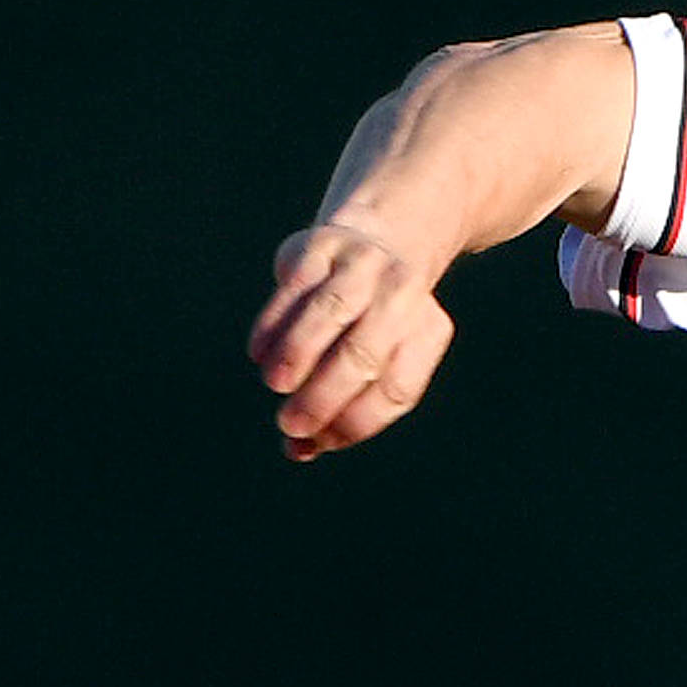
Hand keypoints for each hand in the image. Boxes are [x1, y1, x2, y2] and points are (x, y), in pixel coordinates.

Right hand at [249, 224, 455, 460]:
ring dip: (298, 354)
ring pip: (329, 314)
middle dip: (324, 396)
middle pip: (364, 355)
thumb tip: (298, 452)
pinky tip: (259, 354)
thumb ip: (341, 408)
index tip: (322, 440)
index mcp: (428, 331)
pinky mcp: (324, 244)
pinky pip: (295, 287)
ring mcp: (364, 265)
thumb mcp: (375, 361)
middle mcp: (402, 295)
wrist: (385, 234)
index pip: (397, 390)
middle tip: (290, 424)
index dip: (358, 422)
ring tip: (276, 385)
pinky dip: (274, 323)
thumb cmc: (374, 322)